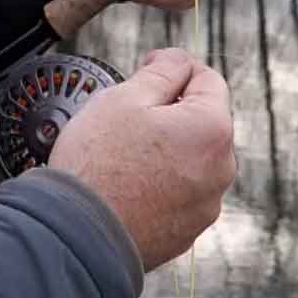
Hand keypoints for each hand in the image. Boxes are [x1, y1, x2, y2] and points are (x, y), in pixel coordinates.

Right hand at [48, 48, 235, 270]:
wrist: (77, 236)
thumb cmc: (98, 165)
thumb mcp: (124, 97)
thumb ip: (162, 71)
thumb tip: (179, 61)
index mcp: (212, 130)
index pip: (208, 79)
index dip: (175, 68)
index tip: (147, 70)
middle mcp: (220, 170)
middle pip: (202, 122)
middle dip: (172, 112)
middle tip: (128, 117)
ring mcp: (205, 206)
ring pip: (191, 160)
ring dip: (167, 150)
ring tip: (123, 156)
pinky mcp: (186, 233)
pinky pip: (178, 194)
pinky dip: (160, 185)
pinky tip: (127, 185)